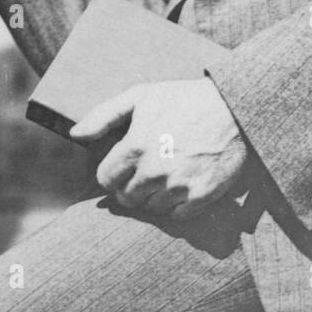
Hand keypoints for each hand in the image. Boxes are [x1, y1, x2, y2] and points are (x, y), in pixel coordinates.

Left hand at [70, 78, 248, 220]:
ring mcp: (179, 186)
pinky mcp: (202, 196)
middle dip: (131, 185)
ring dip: (154, 195)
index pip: (106, 179)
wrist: (235, 107)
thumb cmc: (184, 99)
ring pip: (151, 208)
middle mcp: (154, 171)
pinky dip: (177, 205)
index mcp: (135, 147)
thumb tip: (76, 134)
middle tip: (146, 170)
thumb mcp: (141, 96)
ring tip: (166, 174)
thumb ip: (104, 115)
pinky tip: (183, 184)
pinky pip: (177, 215)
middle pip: (127, 198)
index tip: (123, 166)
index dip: (112, 173)